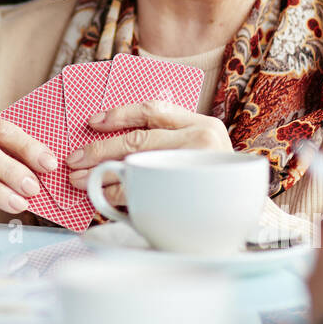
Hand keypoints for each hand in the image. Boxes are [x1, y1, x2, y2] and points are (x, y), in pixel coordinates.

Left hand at [65, 101, 232, 206]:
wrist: (248, 213)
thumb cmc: (213, 179)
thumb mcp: (200, 148)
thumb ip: (170, 138)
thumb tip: (113, 141)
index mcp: (202, 124)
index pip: (153, 110)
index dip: (119, 114)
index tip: (93, 122)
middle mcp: (202, 141)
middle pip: (139, 140)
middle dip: (100, 150)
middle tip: (74, 159)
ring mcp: (197, 168)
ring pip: (138, 165)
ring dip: (102, 173)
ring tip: (79, 180)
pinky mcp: (191, 195)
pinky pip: (145, 191)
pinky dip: (119, 194)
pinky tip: (103, 196)